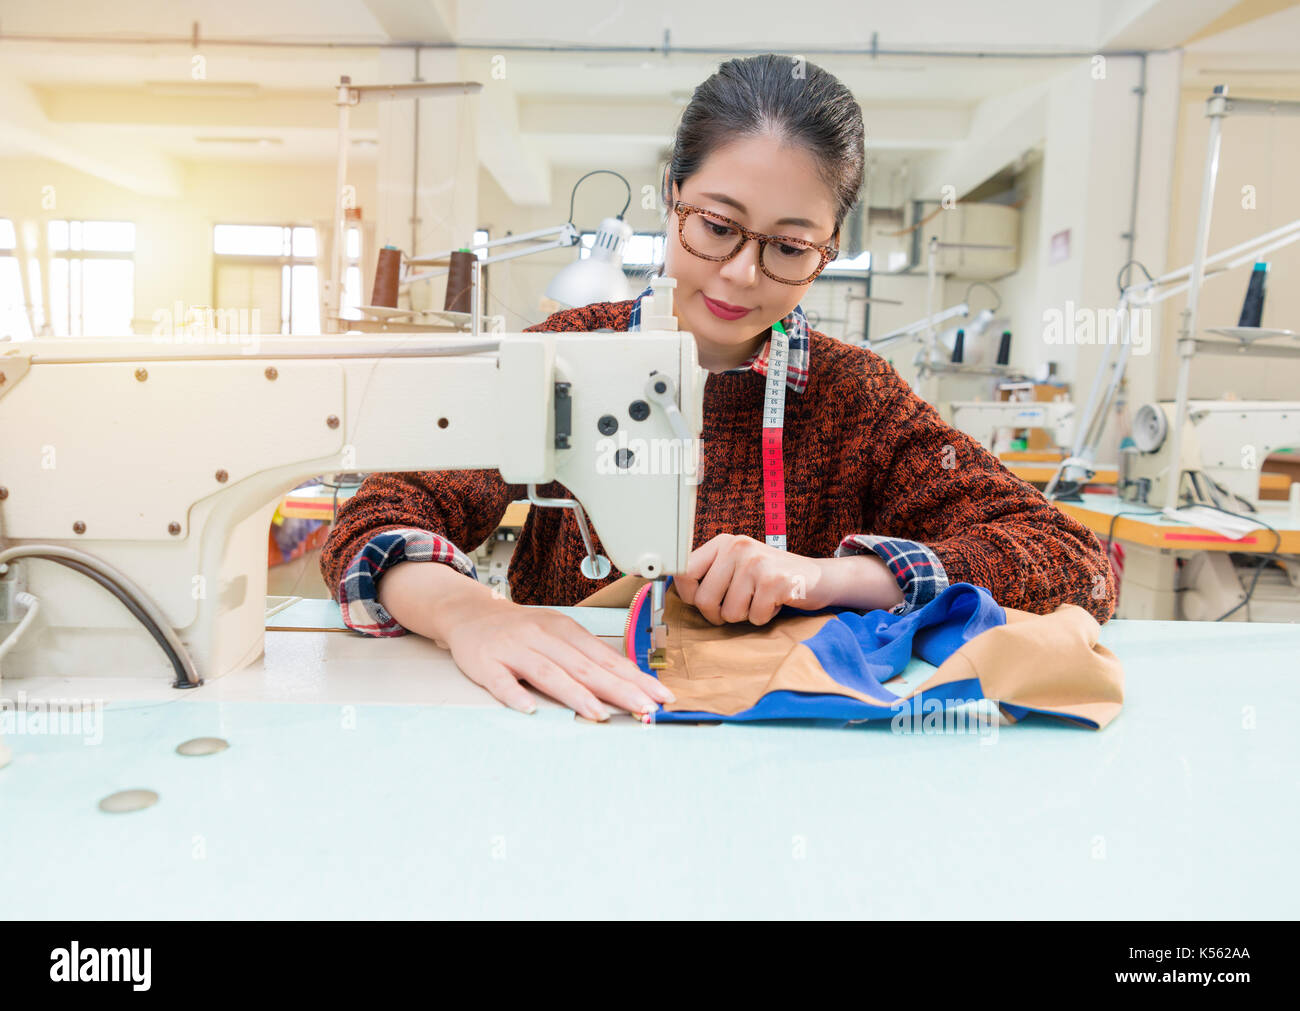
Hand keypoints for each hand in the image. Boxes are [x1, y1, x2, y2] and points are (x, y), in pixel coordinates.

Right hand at [436, 593, 674, 720]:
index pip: (606, 657)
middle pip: (585, 666)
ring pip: (549, 672)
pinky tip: (528, 709)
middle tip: (643, 708)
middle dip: (618, 689)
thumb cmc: (521, 629)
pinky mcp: (486, 662)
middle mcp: (543, 636)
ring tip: (598, 714)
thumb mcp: (557, 634)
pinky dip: (515, 694)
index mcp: (565, 629)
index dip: (634, 678)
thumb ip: (587, 657)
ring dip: (575, 695)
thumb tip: (628, 682)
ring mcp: (514, 648)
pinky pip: (501, 680)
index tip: (659, 695)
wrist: (470, 612)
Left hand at [672, 534, 831, 625]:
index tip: (703, 600)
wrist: (816, 577)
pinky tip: (774, 601)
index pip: (684, 572)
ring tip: (759, 599)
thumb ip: (708, 574)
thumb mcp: (736, 566)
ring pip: (730, 613)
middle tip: (738, 605)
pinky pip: (755, 617)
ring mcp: (757, 563)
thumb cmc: (769, 576)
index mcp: (723, 542)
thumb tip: (670, 585)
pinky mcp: (775, 581)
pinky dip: (764, 617)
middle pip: (704, 600)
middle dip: (719, 614)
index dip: (690, 595)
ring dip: (745, 615)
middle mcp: (737, 547)